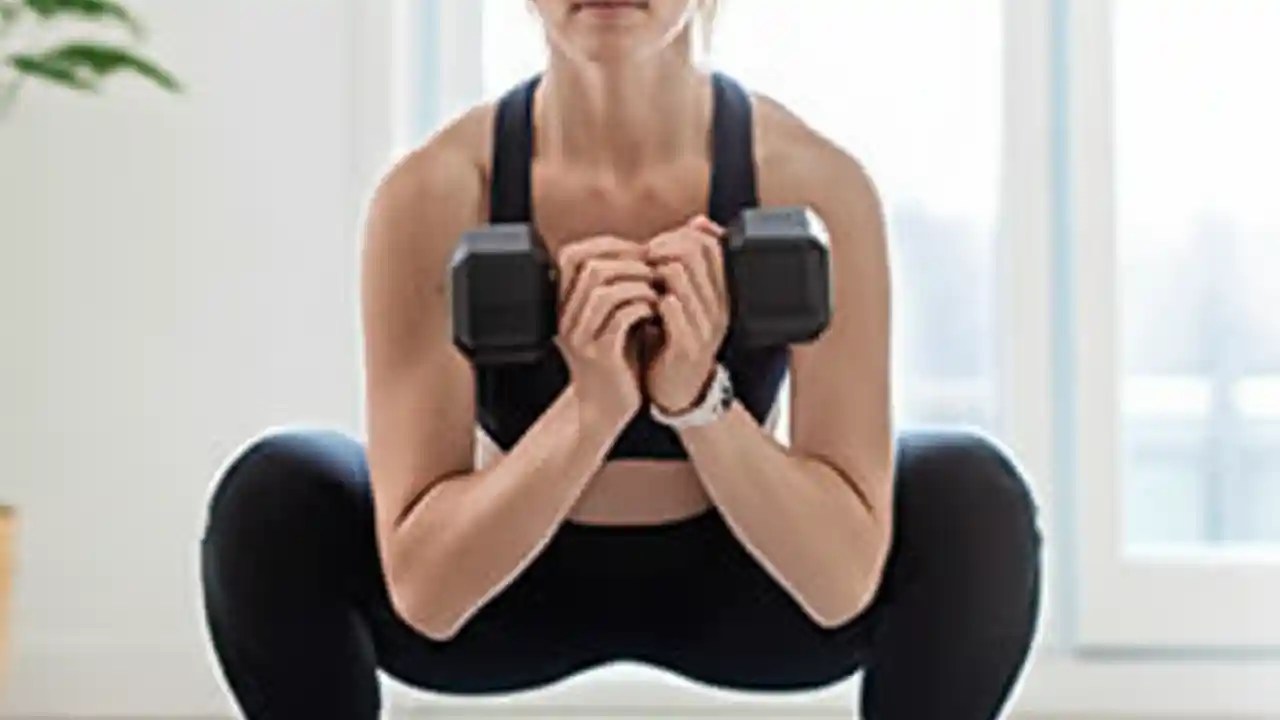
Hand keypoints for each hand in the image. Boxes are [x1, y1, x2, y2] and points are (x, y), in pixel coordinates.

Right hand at [553, 235, 660, 427]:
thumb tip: (642, 251)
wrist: (604, 409)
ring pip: (605, 291)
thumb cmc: (615, 360)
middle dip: (630, 262)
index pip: (573, 254)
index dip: (609, 245)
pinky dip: (643, 307)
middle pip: (591, 267)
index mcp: (567, 303)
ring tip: (656, 290)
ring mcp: (581, 336)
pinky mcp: (599, 355)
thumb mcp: (612, 318)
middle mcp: (567, 316)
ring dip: (638, 284)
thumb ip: (618, 287)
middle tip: (654, 270)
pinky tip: (654, 311)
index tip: (640, 252)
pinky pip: (620, 318)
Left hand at [642, 215, 729, 415]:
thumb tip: (700, 222)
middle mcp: (720, 305)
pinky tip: (640, 307)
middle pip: (694, 250)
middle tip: (643, 262)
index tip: (656, 248)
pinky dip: (648, 300)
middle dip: (662, 248)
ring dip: (650, 272)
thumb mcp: (689, 297)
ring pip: (678, 273)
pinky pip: (669, 306)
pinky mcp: (687, 344)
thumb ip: (692, 263)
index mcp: (724, 291)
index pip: (710, 242)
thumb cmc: (677, 338)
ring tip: (640, 284)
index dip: (679, 235)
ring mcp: (706, 325)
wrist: (679, 392)